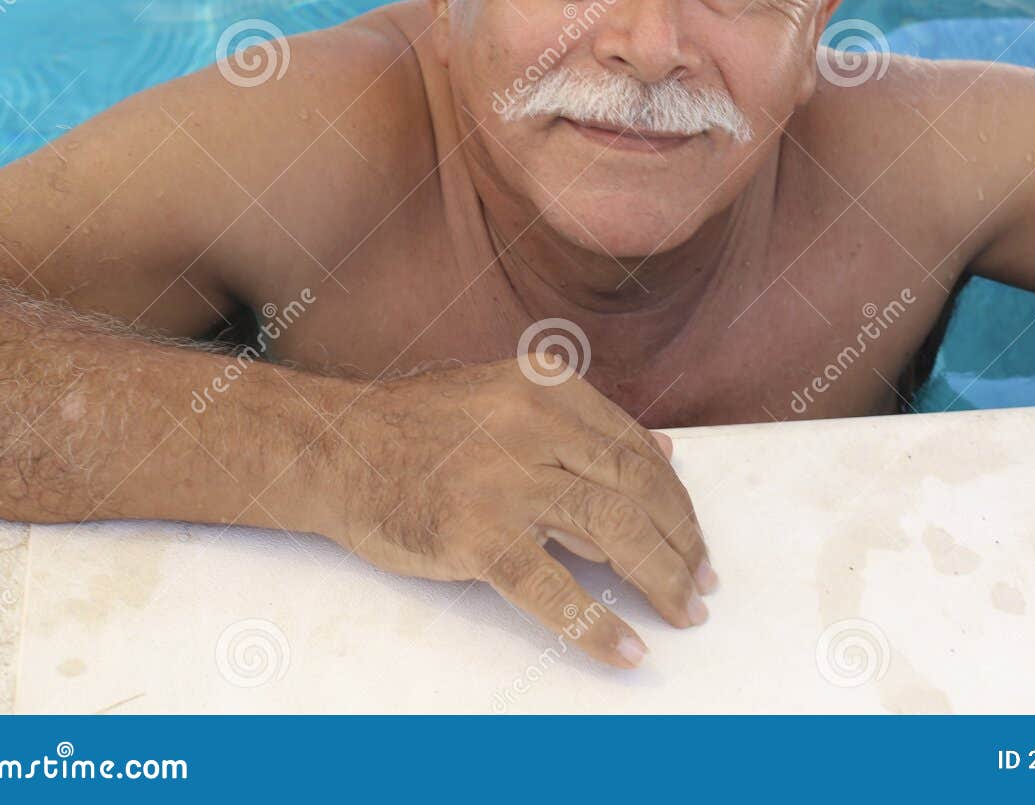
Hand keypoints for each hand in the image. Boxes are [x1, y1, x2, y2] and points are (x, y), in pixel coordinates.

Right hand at [314, 357, 715, 666]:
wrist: (332, 448)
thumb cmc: (416, 428)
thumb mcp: (505, 396)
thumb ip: (582, 422)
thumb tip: (664, 450)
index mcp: (548, 387)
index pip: (636, 448)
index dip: (676, 499)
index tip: (694, 537)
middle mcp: (535, 423)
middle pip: (636, 488)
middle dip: (681, 542)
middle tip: (702, 582)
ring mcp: (505, 478)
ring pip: (612, 530)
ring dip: (659, 578)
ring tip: (683, 612)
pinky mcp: (476, 532)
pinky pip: (553, 587)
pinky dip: (596, 624)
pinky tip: (627, 648)